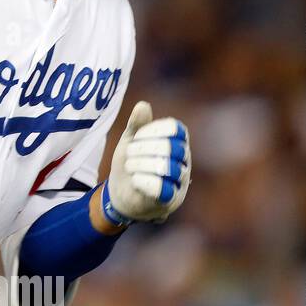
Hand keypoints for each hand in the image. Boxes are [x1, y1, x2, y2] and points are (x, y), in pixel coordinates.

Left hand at [104, 101, 190, 224]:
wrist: (121, 194)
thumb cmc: (130, 164)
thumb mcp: (130, 141)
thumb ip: (137, 125)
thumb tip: (143, 105)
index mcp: (177, 143)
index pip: (174, 128)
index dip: (152, 130)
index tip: (136, 137)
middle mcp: (184, 161)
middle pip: (172, 147)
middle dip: (143, 148)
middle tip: (129, 154)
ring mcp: (180, 182)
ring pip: (167, 167)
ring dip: (140, 165)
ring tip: (130, 167)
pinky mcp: (170, 200)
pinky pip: (162, 189)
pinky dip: (144, 182)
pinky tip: (135, 180)